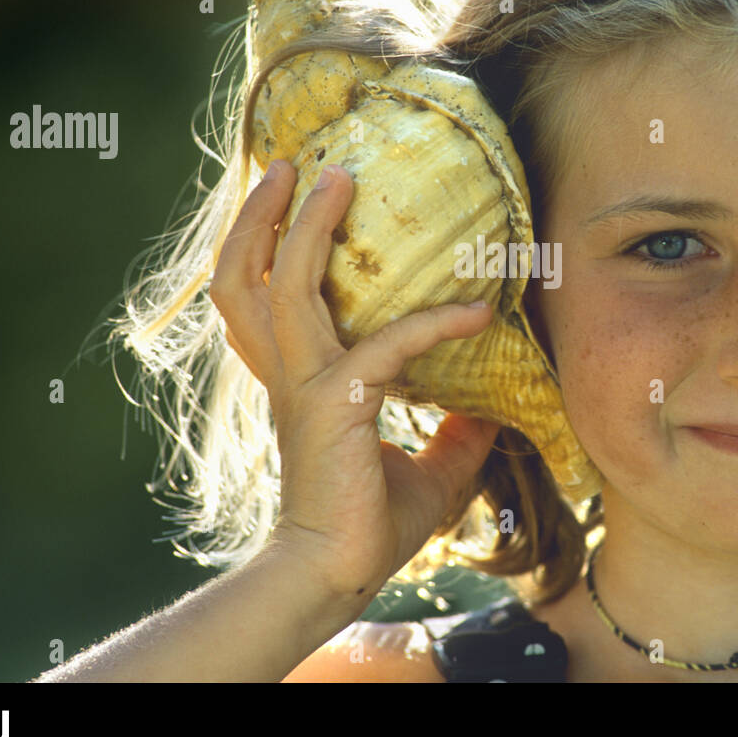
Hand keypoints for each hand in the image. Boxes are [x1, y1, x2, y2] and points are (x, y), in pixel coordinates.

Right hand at [208, 160, 501, 600]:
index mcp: (298, 379)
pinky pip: (388, 344)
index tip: (301, 200)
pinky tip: (480, 310)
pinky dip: (434, 321)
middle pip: (244, 278)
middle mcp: (290, 373)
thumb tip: (493, 409)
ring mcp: (307, 386)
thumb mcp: (425, 469)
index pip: (263, 300)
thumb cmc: (367, 522)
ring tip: (334, 177)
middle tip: (292, 163)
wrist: (338, 573)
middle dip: (261, 217)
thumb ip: (453, 433)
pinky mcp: (337, 405)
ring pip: (284, 287)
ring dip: (307, 228)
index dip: (271, 247)